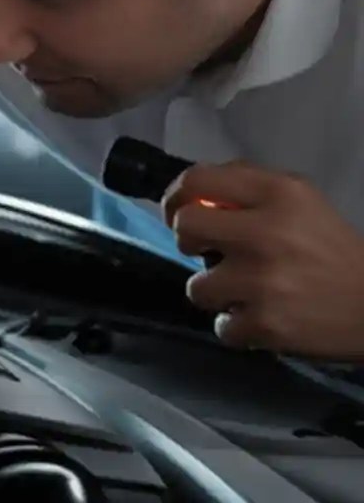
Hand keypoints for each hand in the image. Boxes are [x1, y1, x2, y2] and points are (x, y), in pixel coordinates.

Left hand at [163, 161, 363, 360]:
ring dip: (217, 294)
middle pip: (185, 227)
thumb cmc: (333, 251)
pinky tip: (262, 319)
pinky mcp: (265, 323)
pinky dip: (238, 328)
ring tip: (247, 293)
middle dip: (188, 242)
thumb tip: (193, 194)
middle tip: (209, 252)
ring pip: (196, 287)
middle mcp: (266, 231)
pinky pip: (222, 326)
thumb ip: (248, 191)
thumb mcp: (301, 202)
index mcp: (278, 193)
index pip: (197, 180)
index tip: (177, 212)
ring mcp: (263, 280)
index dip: (176, 197)